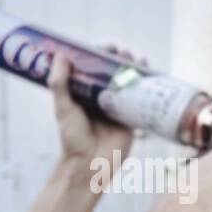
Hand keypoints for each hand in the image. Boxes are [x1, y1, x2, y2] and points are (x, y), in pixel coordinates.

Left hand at [48, 44, 135, 175]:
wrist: (91, 166)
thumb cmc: (72, 139)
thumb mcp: (63, 109)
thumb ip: (60, 84)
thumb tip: (61, 55)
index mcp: (84, 92)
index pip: (92, 66)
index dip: (99, 53)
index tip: (103, 45)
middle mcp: (101, 96)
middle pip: (112, 70)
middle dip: (119, 57)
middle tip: (121, 51)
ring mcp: (118, 106)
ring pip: (129, 81)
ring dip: (135, 66)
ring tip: (136, 59)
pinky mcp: (132, 117)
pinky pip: (142, 98)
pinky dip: (148, 85)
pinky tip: (151, 74)